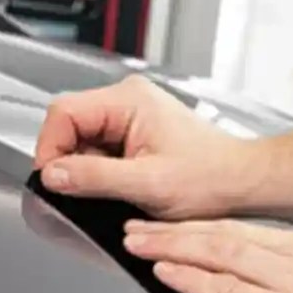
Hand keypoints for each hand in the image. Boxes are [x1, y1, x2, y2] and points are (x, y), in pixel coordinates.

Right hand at [34, 76, 264, 219]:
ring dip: (87, 169)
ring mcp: (131, 116)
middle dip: (70, 161)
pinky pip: (99, 149)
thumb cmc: (211, 178)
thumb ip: (95, 178)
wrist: (241, 182)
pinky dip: (101, 172)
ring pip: (82, 140)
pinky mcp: (135, 133)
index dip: (51, 148)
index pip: (62, 112)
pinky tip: (123, 187)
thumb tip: (53, 175)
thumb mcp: (148, 184)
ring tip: (117, 190)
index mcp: (129, 100)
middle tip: (85, 192)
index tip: (53, 180)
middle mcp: (128, 100)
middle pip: (69, 125)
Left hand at [123, 219, 292, 292]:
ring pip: (217, 252)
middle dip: (173, 228)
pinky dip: (191, 279)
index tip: (170, 225)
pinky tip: (166, 273)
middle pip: (220, 233)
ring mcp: (286, 284)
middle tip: (137, 226)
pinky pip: (225, 292)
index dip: (198, 226)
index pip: (239, 230)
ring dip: (171, 245)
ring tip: (137, 241)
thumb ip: (289, 291)